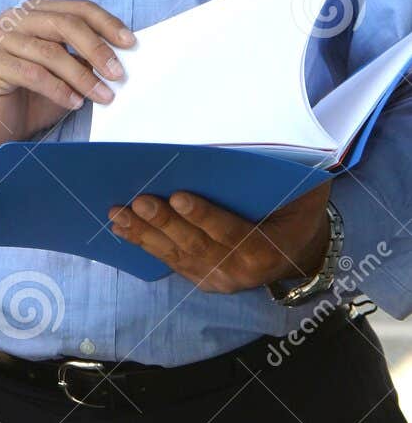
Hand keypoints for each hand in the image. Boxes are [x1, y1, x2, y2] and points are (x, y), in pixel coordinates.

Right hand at [0, 0, 135, 152]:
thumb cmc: (34, 94)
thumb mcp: (67, 72)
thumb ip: (86, 58)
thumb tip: (120, 57)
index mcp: (35, 11)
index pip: (77, 9)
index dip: (106, 23)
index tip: (130, 43)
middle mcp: (15, 18)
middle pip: (64, 24)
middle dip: (97, 49)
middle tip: (118, 74)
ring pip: (50, 52)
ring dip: (82, 77)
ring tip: (103, 96)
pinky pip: (32, 74)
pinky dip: (58, 89)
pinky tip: (75, 103)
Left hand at [107, 181, 331, 293]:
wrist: (300, 251)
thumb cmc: (298, 209)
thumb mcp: (304, 192)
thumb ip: (287, 177)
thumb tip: (265, 142)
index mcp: (267, 250)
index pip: (231, 233)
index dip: (204, 216)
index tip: (178, 196)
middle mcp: (240, 271)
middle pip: (197, 246)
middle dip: (165, 223)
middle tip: (139, 201)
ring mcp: (219, 279)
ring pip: (177, 256)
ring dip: (145, 235)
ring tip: (118, 214)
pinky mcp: (202, 279)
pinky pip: (171, 261)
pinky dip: (145, 244)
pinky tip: (122, 228)